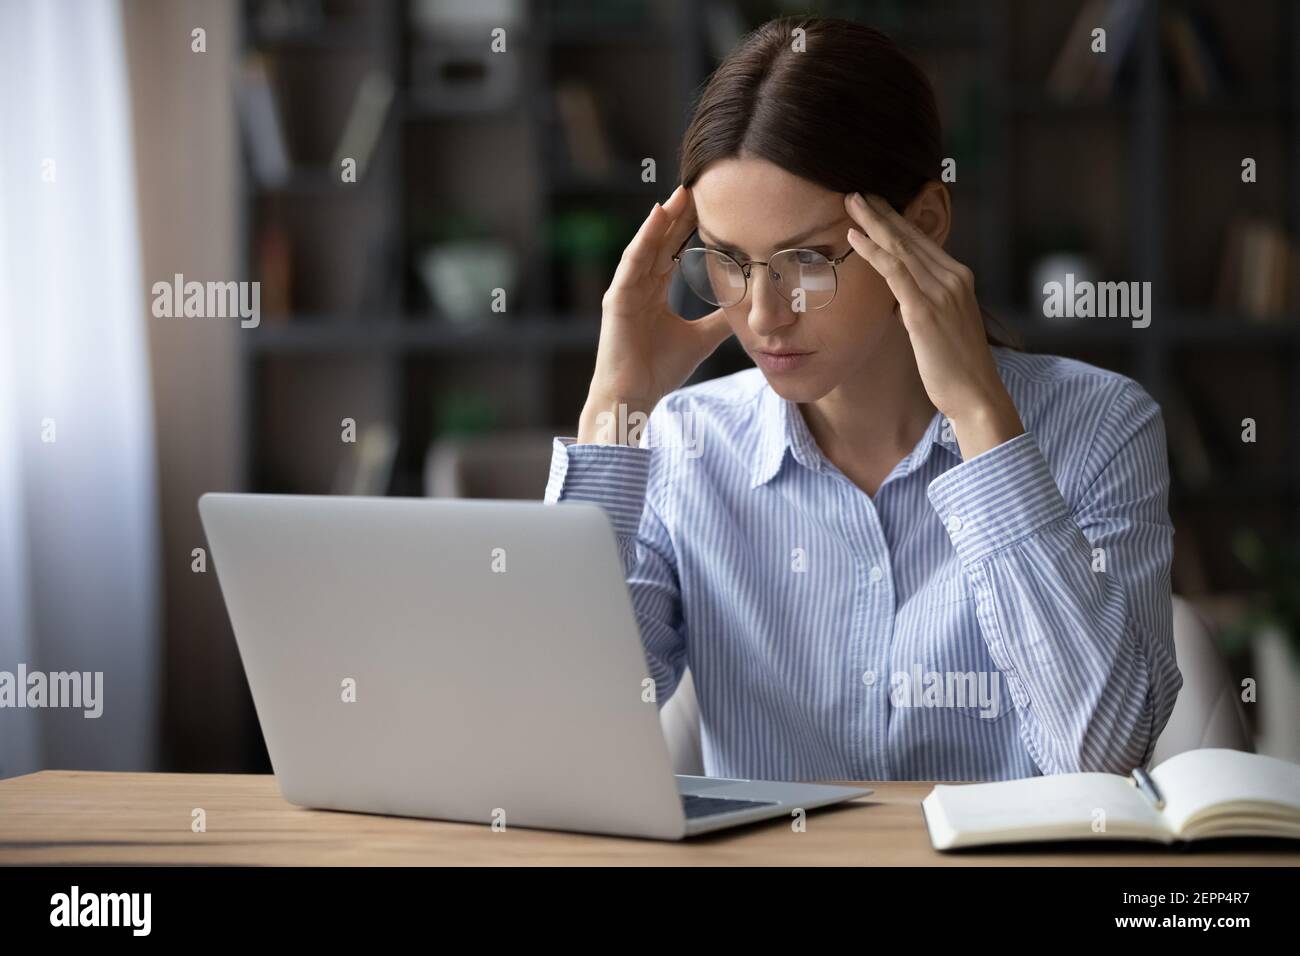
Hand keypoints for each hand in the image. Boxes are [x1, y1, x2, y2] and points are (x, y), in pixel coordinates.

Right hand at [580, 184, 733, 443]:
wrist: (634, 396)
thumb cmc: (659, 370)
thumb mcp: (701, 338)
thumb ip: (721, 320)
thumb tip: (749, 307)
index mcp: (655, 292)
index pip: (675, 250)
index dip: (692, 227)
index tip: (714, 204)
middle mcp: (639, 285)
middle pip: (662, 241)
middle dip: (680, 214)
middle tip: (701, 185)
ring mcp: (626, 289)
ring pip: (648, 245)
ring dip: (664, 218)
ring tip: (682, 192)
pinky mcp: (617, 298)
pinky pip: (632, 262)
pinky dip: (645, 238)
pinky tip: (658, 216)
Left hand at [844, 191, 1023, 458]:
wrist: (977, 395)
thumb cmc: (958, 368)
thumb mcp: (944, 326)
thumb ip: (927, 304)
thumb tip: (904, 298)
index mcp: (959, 279)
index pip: (922, 242)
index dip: (896, 221)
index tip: (874, 205)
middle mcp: (953, 278)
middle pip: (911, 237)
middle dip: (881, 212)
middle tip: (856, 192)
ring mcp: (941, 292)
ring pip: (901, 247)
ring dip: (873, 223)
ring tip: (850, 202)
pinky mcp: (924, 310)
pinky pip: (894, 272)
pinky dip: (873, 251)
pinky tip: (854, 237)